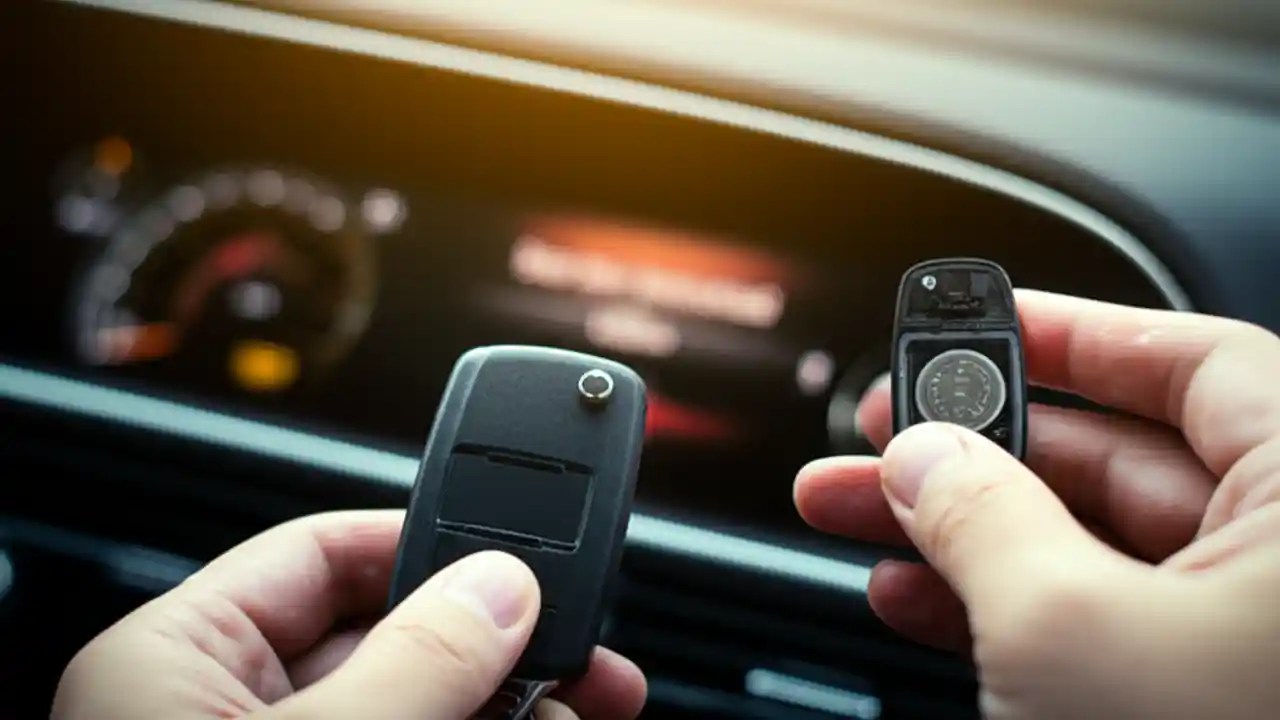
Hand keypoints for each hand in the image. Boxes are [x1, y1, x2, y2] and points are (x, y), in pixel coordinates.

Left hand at [51, 511, 645, 719]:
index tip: (517, 559)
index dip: (422, 545)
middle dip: (493, 649)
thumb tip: (501, 589)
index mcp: (178, 664)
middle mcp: (224, 719)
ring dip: (506, 715)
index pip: (315, 556)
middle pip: (387, 641)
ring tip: (582, 719)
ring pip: (417, 714)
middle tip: (580, 660)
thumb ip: (416, 664)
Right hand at [795, 290, 1279, 719]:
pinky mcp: (1195, 696)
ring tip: (853, 511)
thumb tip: (927, 456)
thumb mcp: (1066, 626)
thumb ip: (983, 516)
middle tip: (886, 433)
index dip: (1076, 334)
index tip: (982, 324)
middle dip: (977, 446)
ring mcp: (1242, 641)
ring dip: (961, 529)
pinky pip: (1091, 622)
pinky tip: (913, 593)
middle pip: (1119, 458)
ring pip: (1087, 546)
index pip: (1199, 363)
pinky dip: (998, 604)